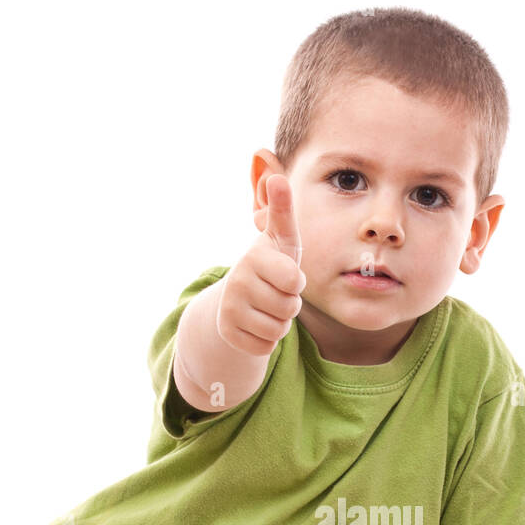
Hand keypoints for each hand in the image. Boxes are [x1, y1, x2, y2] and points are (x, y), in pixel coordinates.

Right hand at [217, 174, 305, 355]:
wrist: (238, 296)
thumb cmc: (270, 263)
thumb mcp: (280, 238)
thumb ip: (282, 210)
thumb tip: (278, 177)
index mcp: (253, 258)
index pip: (294, 281)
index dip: (295, 282)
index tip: (284, 274)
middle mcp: (237, 282)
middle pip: (289, 308)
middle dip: (289, 304)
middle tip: (274, 292)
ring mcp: (229, 310)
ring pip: (278, 330)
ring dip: (279, 323)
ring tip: (266, 307)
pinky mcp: (228, 335)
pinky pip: (266, 347)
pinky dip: (267, 340)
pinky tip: (256, 324)